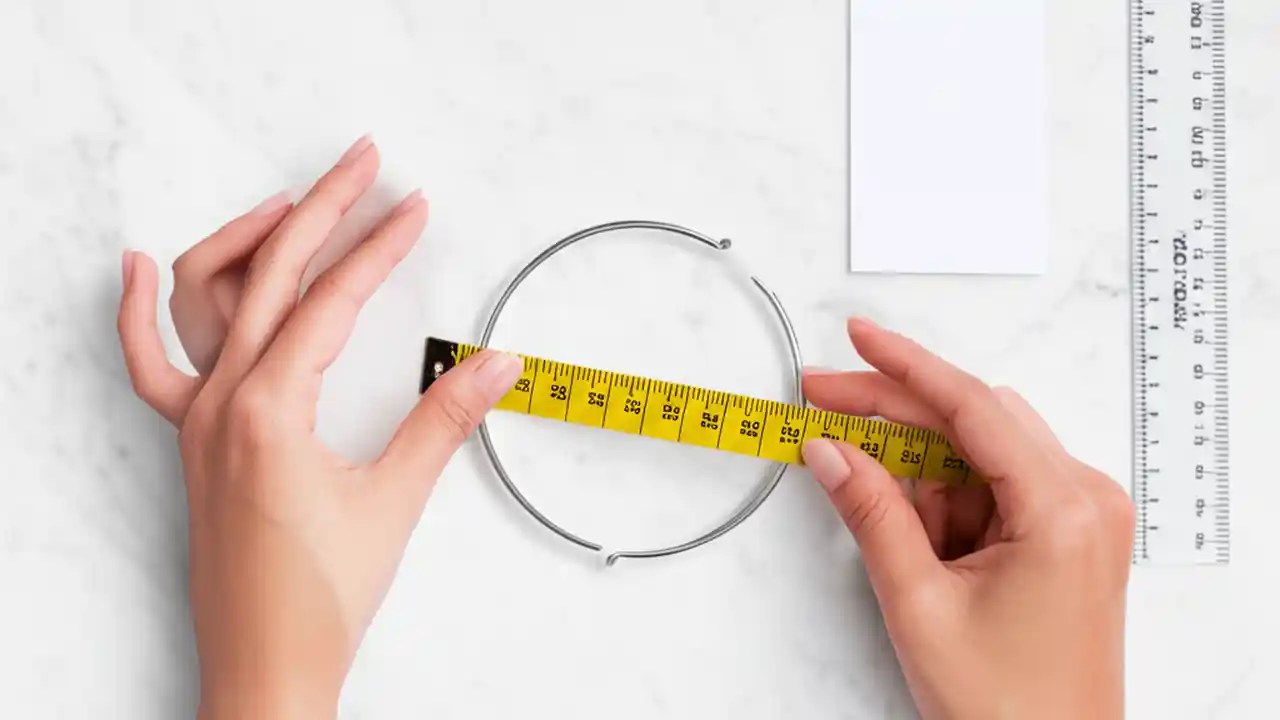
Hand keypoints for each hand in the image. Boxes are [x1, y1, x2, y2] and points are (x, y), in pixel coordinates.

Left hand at [117, 136, 523, 718]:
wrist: (265, 666)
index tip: (415, 207)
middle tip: (365, 164)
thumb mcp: (393, 501)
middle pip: (272, 274)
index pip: (333, 300)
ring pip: (203, 298)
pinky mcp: (193, 440)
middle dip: (322, 208)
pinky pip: (150, 362)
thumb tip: (496, 363)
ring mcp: (198, 418)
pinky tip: (143, 268)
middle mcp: (223, 401)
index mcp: (272, 409)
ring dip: (246, 239)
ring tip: (292, 203)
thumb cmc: (318, 598)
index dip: (381, 246)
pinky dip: (140, 309)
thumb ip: (444, 422)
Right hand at [801, 319, 1132, 719]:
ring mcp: (1079, 516)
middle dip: (895, 418)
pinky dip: (945, 505)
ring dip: (921, 478)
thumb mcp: (920, 604)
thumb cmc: (1009, 708)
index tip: (857, 338)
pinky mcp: (1063, 534)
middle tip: (823, 409)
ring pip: (976, 455)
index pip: (972, 406)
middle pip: (972, 421)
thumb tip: (829, 449)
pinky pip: (990, 489)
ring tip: (899, 545)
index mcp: (1062, 509)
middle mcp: (1083, 500)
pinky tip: (925, 549)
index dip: (904, 366)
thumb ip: (870, 514)